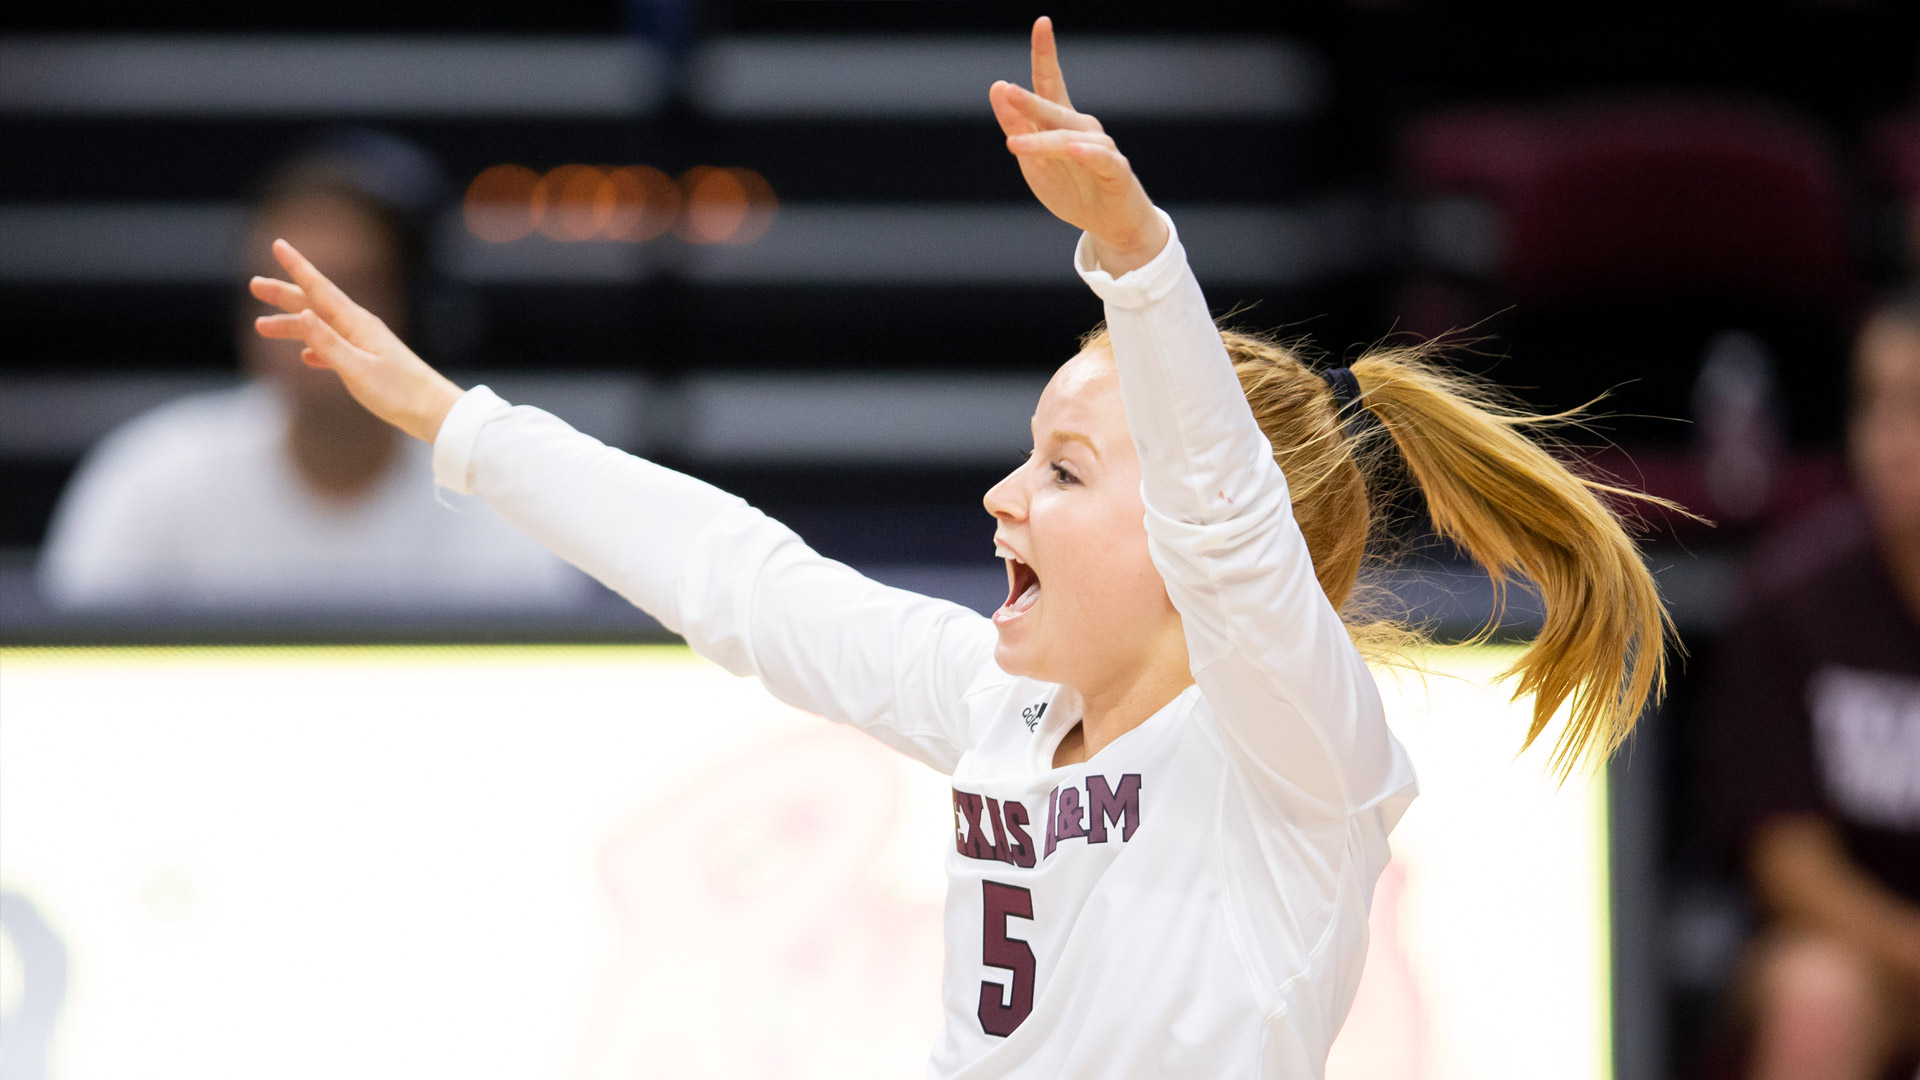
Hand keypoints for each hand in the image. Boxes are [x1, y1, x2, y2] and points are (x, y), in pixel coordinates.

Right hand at [250, 239, 462, 443]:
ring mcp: (365, 345)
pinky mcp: (370, 364)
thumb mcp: (357, 369)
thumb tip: (302, 314)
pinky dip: (317, 349)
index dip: (297, 267)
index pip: (320, 289)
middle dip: (284, 294)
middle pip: (315, 304)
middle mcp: (360, 328)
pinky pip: (335, 350)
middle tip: (254, 284)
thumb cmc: (399, 392)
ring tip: (261, 326)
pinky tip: (305, 357)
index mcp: (357, 323)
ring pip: (321, 328)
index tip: (278, 244)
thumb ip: (328, 344)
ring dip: (292, 326)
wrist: (435, 413)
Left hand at [990, 17, 1167, 273]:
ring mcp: (1101, 149)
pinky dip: (1086, 153)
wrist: (1111, 226)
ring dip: (1042, 141)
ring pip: (1070, 137)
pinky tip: (1072, 148)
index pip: (1051, 83)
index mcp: (1061, 122)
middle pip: (1054, 110)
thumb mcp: (1033, 162)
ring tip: (1013, 145)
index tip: (1042, 23)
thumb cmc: (1073, 189)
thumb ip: (1016, 126)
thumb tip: (998, 87)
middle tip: (1006, 90)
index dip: (1046, 53)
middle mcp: (1083, 128)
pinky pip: (1102, 159)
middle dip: (1029, 102)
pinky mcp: (1117, 172)